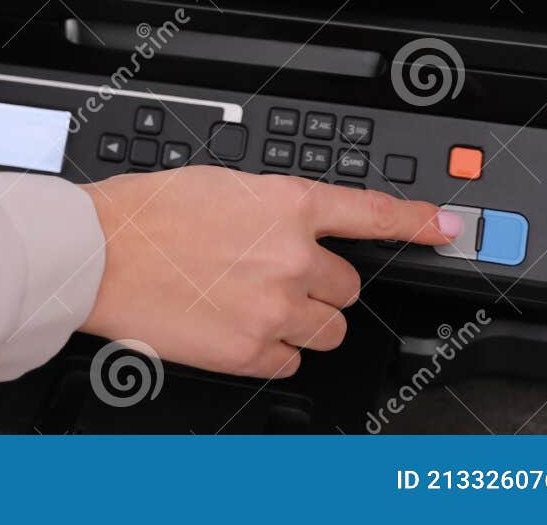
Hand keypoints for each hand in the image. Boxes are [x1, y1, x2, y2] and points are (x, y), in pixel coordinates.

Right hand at [79, 167, 458, 377]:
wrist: (99, 255)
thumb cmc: (144, 215)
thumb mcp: (220, 185)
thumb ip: (271, 208)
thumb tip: (293, 230)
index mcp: (286, 203)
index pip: (372, 214)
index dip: (418, 222)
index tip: (447, 229)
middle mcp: (291, 255)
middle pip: (346, 287)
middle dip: (317, 286)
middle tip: (271, 278)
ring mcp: (276, 308)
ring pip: (327, 330)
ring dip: (300, 321)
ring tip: (251, 306)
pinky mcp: (253, 351)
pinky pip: (290, 360)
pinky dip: (270, 350)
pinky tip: (233, 328)